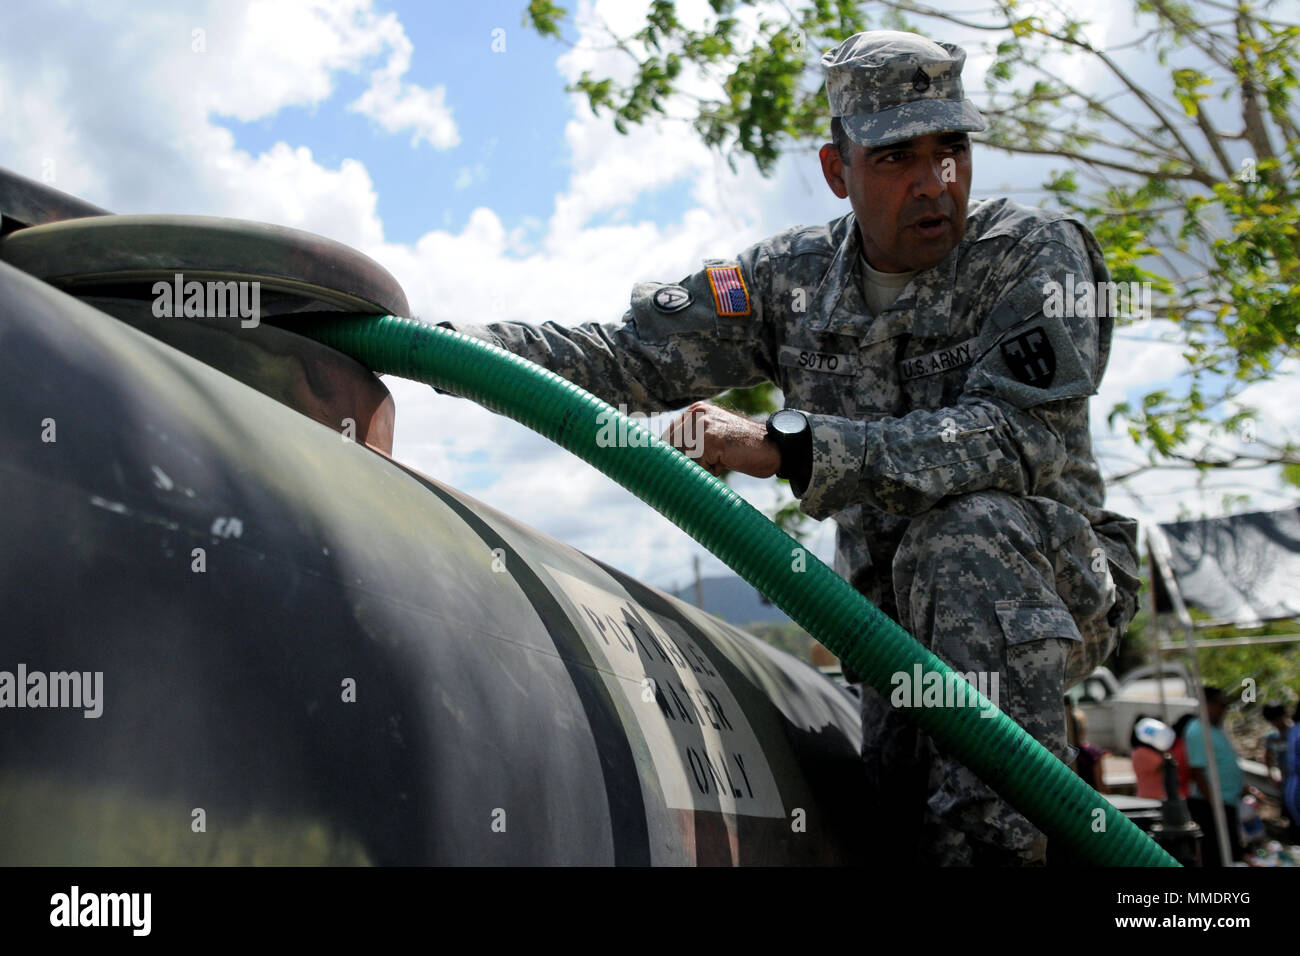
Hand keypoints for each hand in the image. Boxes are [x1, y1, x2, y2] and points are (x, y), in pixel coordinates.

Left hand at [660, 401, 780, 478]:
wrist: (773, 447)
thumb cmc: (743, 448)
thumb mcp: (713, 440)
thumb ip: (691, 444)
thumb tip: (661, 465)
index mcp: (694, 411)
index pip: (667, 439)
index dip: (669, 458)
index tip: (669, 471)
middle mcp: (695, 413)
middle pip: (672, 450)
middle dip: (686, 463)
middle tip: (710, 465)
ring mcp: (702, 424)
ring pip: (684, 459)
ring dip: (700, 468)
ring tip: (721, 460)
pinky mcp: (709, 437)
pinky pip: (697, 465)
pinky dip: (709, 471)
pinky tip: (726, 461)